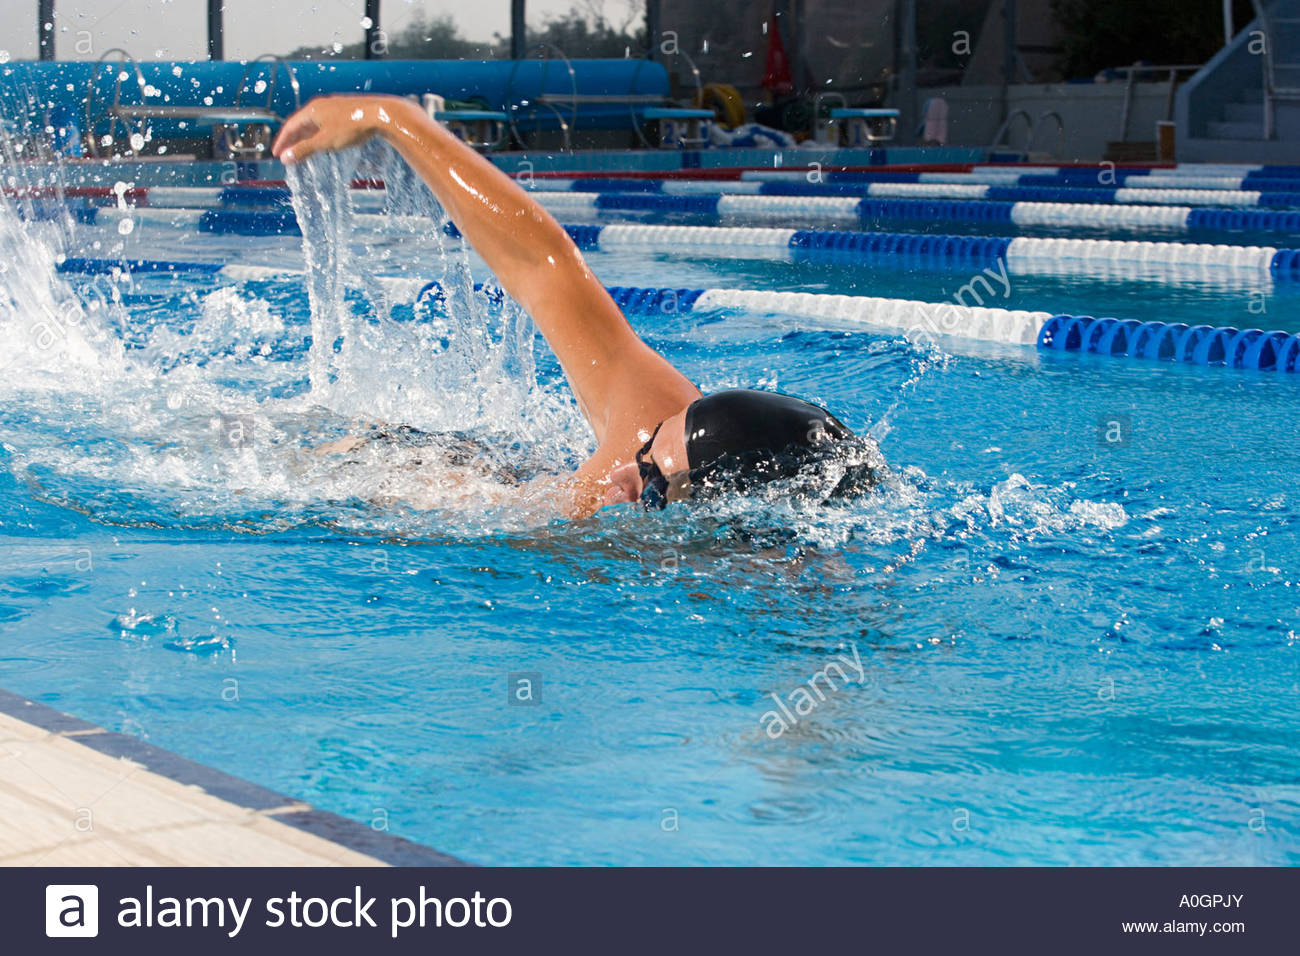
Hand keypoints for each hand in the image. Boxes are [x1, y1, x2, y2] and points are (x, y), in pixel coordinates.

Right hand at [271, 95, 409, 164]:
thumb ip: (304, 150)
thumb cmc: (352, 126)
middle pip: (301, 124)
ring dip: (305, 138)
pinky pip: (326, 124)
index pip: (290, 126)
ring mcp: (334, 108)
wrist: (380, 115)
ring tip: (302, 150)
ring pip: (314, 124)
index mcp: (312, 110)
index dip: (282, 141)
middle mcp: (321, 106)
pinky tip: (323, 143)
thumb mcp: (325, 141)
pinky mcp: (346, 113)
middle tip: (286, 153)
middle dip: (292, 140)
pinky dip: (319, 135)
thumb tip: (285, 157)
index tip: (277, 153)